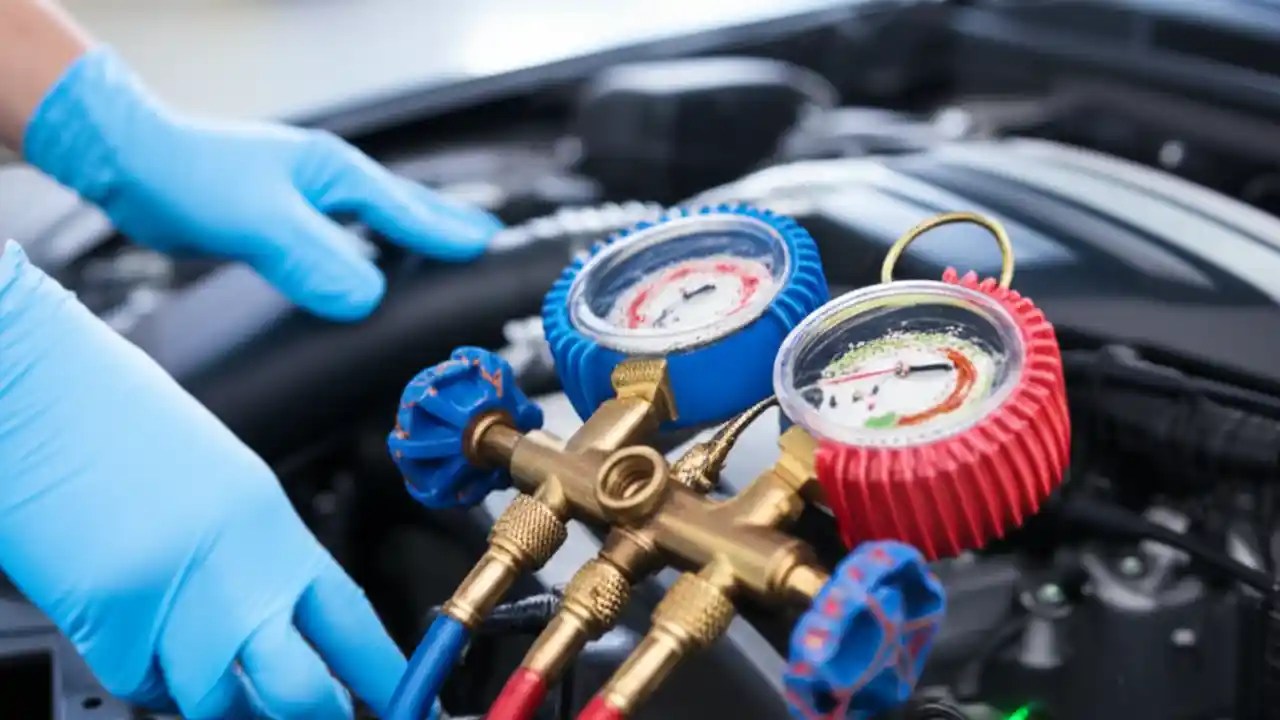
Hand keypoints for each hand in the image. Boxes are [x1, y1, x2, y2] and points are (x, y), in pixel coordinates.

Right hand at [0, 243, 404, 717]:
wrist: (32, 377)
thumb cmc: (112, 415)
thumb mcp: (217, 477)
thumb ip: (253, 550)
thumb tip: (278, 617)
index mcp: (271, 521)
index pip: (351, 619)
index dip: (383, 672)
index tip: (403, 699)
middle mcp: (233, 563)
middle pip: (300, 688)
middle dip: (312, 713)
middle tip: (313, 714)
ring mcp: (170, 596)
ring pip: (218, 703)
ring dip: (225, 707)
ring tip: (227, 692)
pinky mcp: (105, 617)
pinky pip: (141, 684)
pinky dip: (151, 684)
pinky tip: (150, 658)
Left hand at [22, 46, 500, 320]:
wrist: (130, 165)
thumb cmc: (189, 177)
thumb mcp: (262, 223)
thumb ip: (316, 260)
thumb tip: (366, 299)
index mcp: (336, 174)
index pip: (409, 210)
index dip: (449, 234)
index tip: (487, 248)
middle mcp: (327, 182)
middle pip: (403, 208)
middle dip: (444, 225)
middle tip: (483, 240)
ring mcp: (305, 198)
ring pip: (373, 221)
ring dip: (408, 237)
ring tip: (439, 253)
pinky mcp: (280, 220)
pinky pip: (342, 239)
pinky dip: (365, 252)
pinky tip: (364, 267)